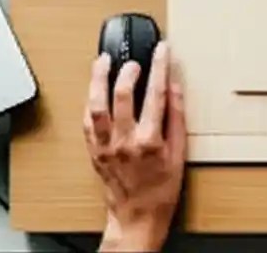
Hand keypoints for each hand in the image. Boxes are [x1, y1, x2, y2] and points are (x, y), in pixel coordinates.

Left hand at [83, 43, 186, 252]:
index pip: (155, 93)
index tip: (162, 50)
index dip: (159, 66)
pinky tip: (94, 89)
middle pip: (122, 94)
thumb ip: (176, 117)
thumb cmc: (161, 190)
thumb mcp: (179, 154)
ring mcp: (106, 145)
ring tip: (102, 62)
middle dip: (127, 70)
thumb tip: (174, 87)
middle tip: (133, 59)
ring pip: (96, 104)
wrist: (137, 217)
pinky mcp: (94, 150)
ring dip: (98, 79)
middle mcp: (125, 141)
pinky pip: (87, 120)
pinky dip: (90, 101)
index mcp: (150, 141)